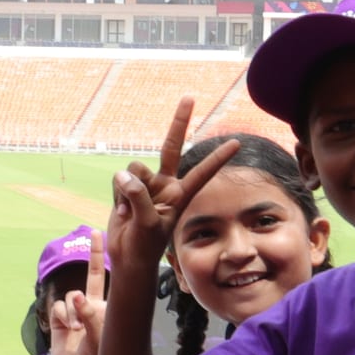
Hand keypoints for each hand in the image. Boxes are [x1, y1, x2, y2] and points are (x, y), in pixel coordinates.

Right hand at [50, 235, 106, 354]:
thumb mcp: (101, 337)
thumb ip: (91, 315)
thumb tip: (77, 296)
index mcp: (107, 309)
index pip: (110, 280)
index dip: (109, 260)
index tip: (111, 239)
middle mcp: (92, 306)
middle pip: (91, 275)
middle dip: (93, 255)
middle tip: (95, 234)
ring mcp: (75, 313)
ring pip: (70, 296)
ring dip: (73, 311)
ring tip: (78, 330)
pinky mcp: (59, 321)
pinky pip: (58, 308)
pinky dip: (62, 317)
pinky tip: (67, 330)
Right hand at [108, 98, 240, 267]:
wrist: (128, 257)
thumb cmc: (145, 246)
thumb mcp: (147, 223)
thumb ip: (138, 196)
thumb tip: (123, 174)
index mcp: (180, 194)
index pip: (203, 172)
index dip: (218, 157)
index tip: (237, 143)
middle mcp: (165, 184)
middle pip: (172, 146)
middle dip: (180, 122)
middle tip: (190, 97)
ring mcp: (147, 185)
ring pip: (133, 169)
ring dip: (127, 189)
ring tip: (130, 211)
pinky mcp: (127, 188)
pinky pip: (118, 179)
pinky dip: (116, 194)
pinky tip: (122, 210)